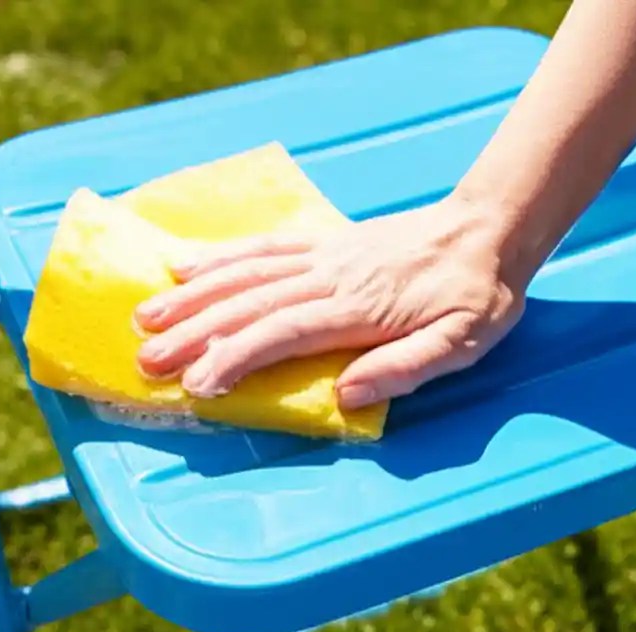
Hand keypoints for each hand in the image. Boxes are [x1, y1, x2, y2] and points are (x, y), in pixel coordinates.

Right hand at [134, 198, 528, 409]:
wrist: (488, 230)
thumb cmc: (477, 298)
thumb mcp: (460, 344)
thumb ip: (404, 369)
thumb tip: (345, 396)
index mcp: (360, 310)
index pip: (284, 334)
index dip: (236, 357)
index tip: (195, 383)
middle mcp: (331, 277)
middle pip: (251, 304)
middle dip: (195, 332)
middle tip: (147, 360)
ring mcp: (324, 255)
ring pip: (247, 272)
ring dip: (194, 295)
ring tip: (147, 316)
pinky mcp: (325, 242)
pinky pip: (264, 246)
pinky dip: (221, 256)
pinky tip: (186, 265)